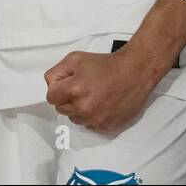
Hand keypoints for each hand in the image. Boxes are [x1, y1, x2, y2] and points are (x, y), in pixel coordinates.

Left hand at [44, 49, 160, 132]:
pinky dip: (92, 117)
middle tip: (81, 88)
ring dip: (79, 109)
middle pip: (62, 109)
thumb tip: (51, 86)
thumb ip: (56, 72)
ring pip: (75, 119)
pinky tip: (100, 104)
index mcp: (74, 90)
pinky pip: (89, 125)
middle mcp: (84, 107)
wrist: (134, 72)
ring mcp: (96, 118)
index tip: (67, 84)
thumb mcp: (74, 59)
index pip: (51, 98)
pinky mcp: (107, 126)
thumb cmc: (106, 64)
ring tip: (92, 96)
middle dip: (67, 99)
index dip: (58, 90)